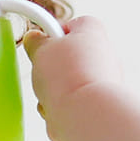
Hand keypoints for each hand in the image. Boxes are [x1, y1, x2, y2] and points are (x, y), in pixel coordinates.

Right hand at [24, 14, 123, 140]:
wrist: (86, 115)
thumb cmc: (69, 76)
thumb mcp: (41, 48)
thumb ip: (36, 41)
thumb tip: (35, 39)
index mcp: (93, 32)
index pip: (70, 25)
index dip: (52, 33)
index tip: (40, 42)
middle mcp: (105, 55)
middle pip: (67, 58)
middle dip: (50, 68)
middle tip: (42, 71)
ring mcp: (104, 83)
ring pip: (67, 83)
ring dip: (52, 91)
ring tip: (49, 94)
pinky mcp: (98, 106)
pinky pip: (71, 104)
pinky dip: (61, 109)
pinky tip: (57, 111)